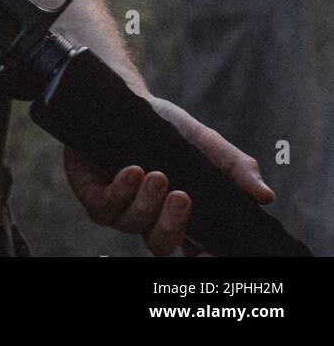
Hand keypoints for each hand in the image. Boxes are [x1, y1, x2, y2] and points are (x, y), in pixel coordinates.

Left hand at [64, 96, 272, 255]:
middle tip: (182, 196)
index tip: (212, 251)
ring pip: (134, 226)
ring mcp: (121, 210)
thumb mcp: (204, 143)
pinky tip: (132, 171)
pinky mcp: (94, 195)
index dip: (206, 258)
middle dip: (173, 226)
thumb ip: (235, 167)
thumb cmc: (166, 128)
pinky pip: (105, 208)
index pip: (196, 252)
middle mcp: (151, 219)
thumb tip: (265, 195)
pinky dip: (121, 191)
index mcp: (182, 217)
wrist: (122, 101)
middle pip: (162, 246)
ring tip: (156, 174)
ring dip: (147, 203)